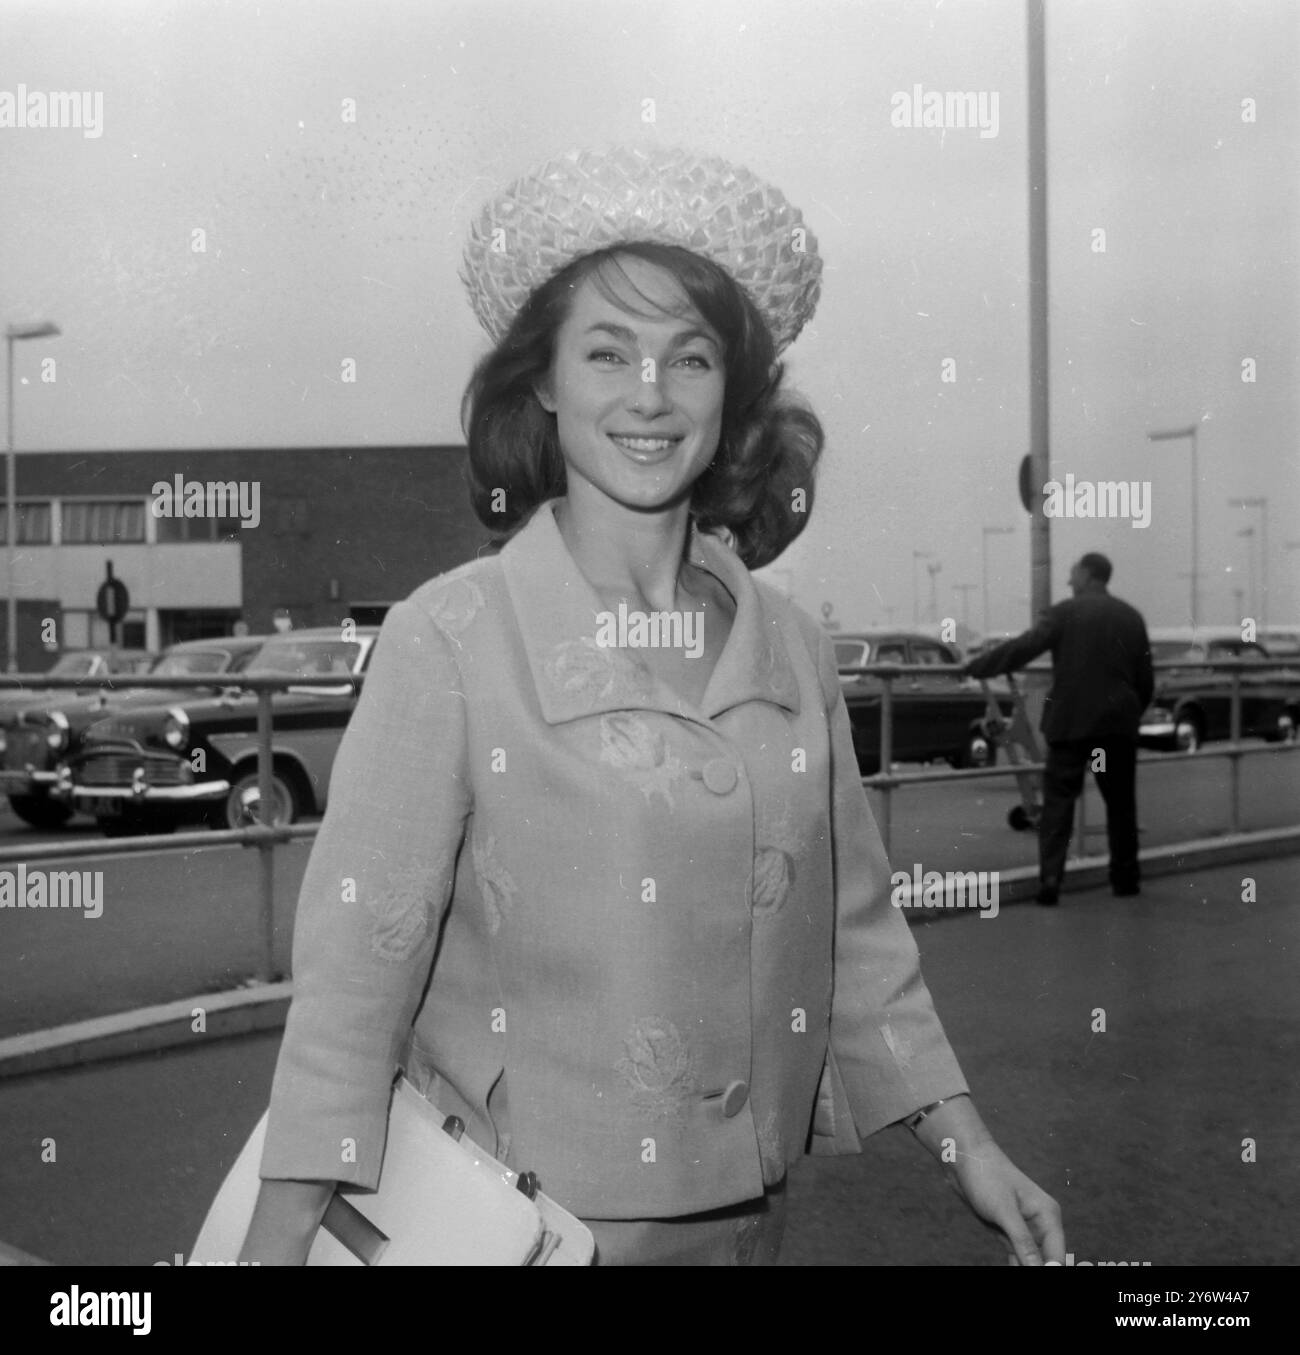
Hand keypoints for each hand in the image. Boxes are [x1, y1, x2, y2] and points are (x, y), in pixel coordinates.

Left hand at [911, 1095, 1064, 1264]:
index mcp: (1048, 1216)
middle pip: (1047, 1261)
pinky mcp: (1008, 1231)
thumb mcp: (1004, 1211)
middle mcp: (1041, 1224)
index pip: (1057, 1257)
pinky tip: (1012, 1269)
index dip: (1050, 1271)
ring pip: (1031, 1261)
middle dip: (1038, 1269)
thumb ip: (1023, 1242)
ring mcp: (1024, 1229)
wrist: (963, 1158)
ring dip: (1027, 1267)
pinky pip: (1017, 1257)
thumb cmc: (986, 1176)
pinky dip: (1016, 1266)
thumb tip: (1040, 1269)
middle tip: (1019, 1266)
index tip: (1038, 1277)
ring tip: (1013, 1265)